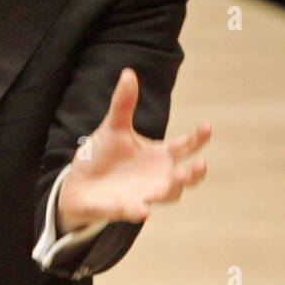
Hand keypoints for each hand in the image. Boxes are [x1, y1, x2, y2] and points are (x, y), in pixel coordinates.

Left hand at [57, 68, 211, 230]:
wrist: (77, 184)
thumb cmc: (102, 155)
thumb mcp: (113, 128)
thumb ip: (123, 104)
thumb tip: (128, 73)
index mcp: (158, 154)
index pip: (184, 146)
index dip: (198, 138)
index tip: (207, 126)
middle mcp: (158, 176)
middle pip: (186, 176)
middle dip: (195, 172)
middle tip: (201, 164)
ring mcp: (144, 193)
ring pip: (168, 195)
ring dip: (172, 189)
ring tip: (175, 181)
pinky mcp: (124, 208)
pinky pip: (135, 211)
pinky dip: (138, 210)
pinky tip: (142, 210)